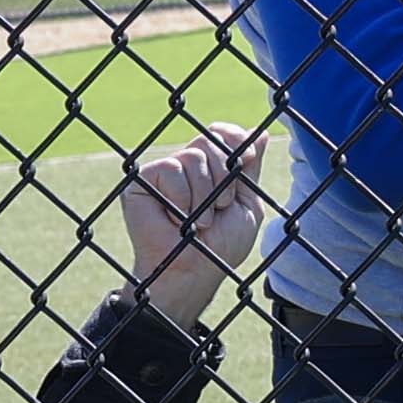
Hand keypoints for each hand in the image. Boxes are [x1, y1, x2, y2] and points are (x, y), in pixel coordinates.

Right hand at [120, 125, 267, 329]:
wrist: (194, 269)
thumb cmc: (221, 244)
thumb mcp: (246, 204)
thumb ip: (249, 170)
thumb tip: (261, 134)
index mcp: (211, 168)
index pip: (223, 133)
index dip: (237, 140)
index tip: (246, 161)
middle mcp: (186, 164)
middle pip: (211, 139)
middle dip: (225, 177)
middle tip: (219, 208)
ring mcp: (164, 171)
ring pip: (194, 156)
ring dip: (205, 195)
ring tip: (199, 221)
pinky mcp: (141, 179)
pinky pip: (172, 169)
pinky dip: (182, 198)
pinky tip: (177, 219)